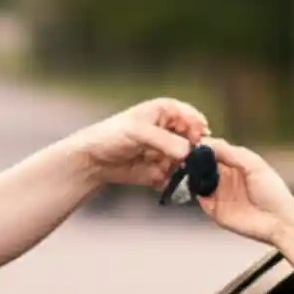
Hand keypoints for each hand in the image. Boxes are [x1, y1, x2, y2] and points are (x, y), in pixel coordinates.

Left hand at [69, 97, 209, 187]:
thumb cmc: (110, 135)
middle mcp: (170, 131)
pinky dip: (173, 180)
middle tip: (192, 161)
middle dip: (194, 152)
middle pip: (194, 141)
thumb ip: (165, 141)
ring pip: (187, 161)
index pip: (192, 117)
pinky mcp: (162, 170)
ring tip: (174, 171)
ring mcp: (167, 152)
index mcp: (166, 112)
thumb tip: (188, 151)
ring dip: (184, 168)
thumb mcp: (138, 132)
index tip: (200, 141)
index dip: (199, 129)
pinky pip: (175, 176)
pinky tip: (162, 179)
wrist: (92, 161)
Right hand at [195, 138, 293, 244]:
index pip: (215, 151)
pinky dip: (195, 192)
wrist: (278, 222)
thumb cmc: (274, 193)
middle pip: (203, 164)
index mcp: (236, 164)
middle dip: (194, 159)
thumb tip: (210, 142)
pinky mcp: (215, 210)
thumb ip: (233, 153)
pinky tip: (196, 185)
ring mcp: (219, 194)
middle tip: (187, 153)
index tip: (195, 141)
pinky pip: (200, 199)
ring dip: (192, 174)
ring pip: (198, 180)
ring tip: (190, 167)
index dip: (204, 146)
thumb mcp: (255, 165)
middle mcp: (225, 178)